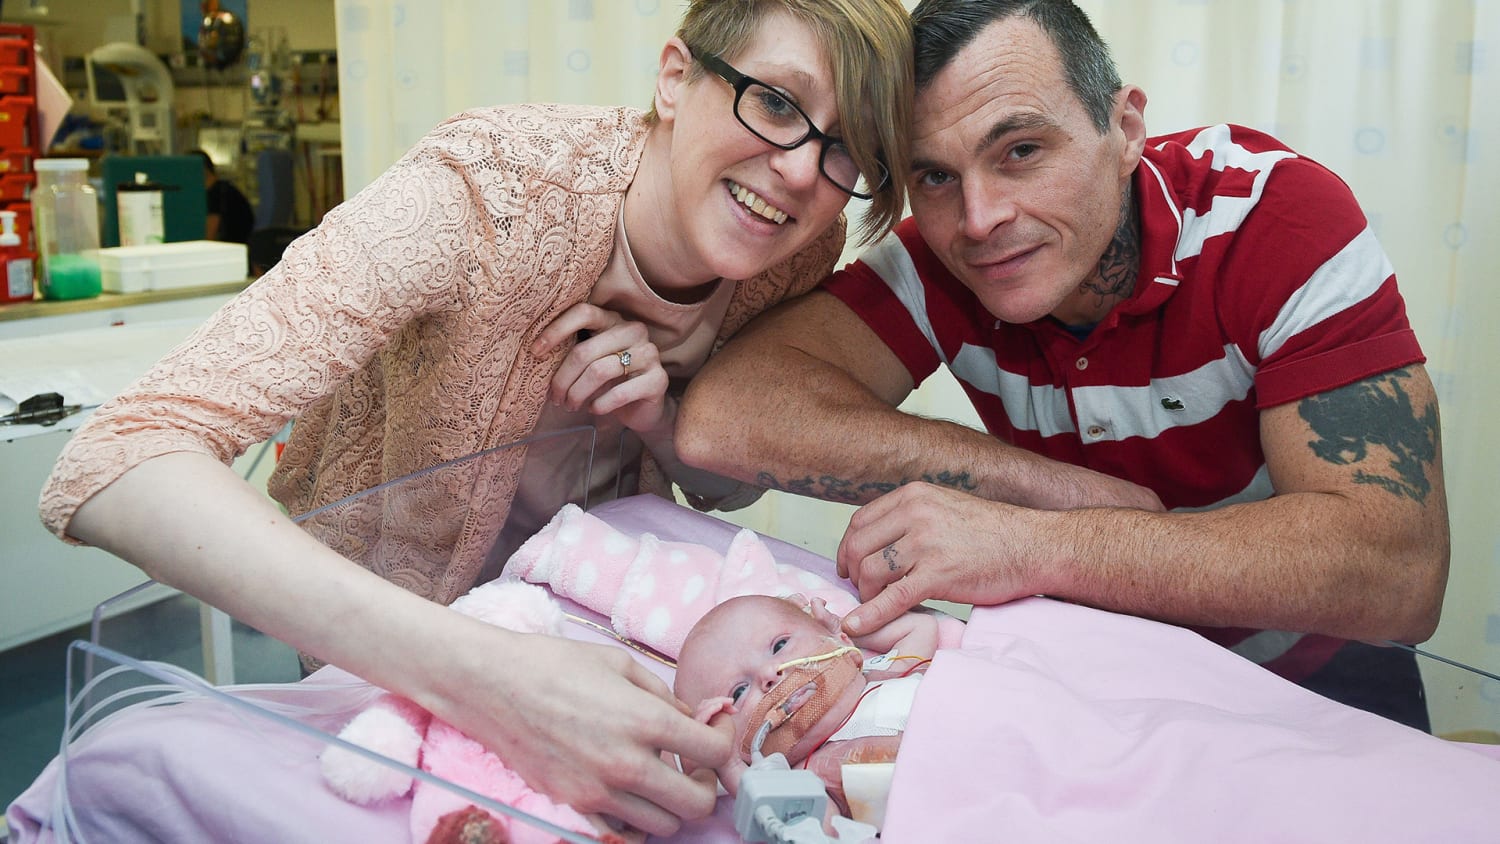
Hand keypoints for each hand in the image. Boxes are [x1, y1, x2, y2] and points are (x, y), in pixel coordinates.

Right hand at [438, 628, 730, 836]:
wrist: (491, 685)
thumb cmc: (552, 665)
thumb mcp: (619, 664)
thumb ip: (664, 696)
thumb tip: (693, 719)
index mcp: (642, 720)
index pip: (713, 751)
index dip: (724, 740)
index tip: (715, 730)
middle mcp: (625, 763)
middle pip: (697, 802)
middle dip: (706, 784)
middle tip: (695, 764)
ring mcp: (597, 792)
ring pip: (664, 825)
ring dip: (672, 803)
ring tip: (660, 776)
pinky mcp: (573, 807)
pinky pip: (624, 834)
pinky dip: (637, 820)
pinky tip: (630, 793)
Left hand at [533, 303, 671, 434]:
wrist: (643, 408)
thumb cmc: (610, 382)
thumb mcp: (590, 363)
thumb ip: (573, 352)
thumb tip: (536, 352)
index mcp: (614, 320)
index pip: (583, 312)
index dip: (556, 330)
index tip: (535, 351)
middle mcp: (634, 331)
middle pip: (585, 351)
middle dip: (563, 379)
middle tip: (555, 398)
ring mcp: (649, 354)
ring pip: (599, 372)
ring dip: (578, 394)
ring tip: (571, 406)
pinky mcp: (658, 379)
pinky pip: (620, 392)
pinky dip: (600, 405)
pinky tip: (594, 410)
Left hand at [834, 483, 1040, 636]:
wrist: (1032, 545)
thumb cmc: (992, 533)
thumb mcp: (945, 508)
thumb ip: (912, 519)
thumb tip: (879, 544)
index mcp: (914, 496)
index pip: (860, 521)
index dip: (847, 548)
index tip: (848, 567)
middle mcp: (915, 514)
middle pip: (859, 547)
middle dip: (854, 574)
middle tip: (861, 591)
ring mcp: (926, 544)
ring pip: (870, 572)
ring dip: (866, 595)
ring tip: (878, 604)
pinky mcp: (938, 574)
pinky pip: (892, 598)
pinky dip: (869, 615)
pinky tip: (857, 626)